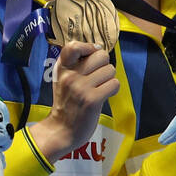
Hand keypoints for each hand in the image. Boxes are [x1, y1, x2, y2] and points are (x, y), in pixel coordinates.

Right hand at [29, 41, 119, 161]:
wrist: (61, 130)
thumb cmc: (66, 103)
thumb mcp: (63, 79)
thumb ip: (76, 64)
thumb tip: (98, 48)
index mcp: (62, 68)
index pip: (73, 46)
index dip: (88, 47)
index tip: (90, 56)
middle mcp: (70, 76)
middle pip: (101, 55)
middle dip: (104, 66)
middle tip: (97, 78)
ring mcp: (81, 88)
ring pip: (110, 70)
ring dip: (109, 79)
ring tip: (99, 89)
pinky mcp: (92, 100)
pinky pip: (114, 84)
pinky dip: (112, 90)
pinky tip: (103, 96)